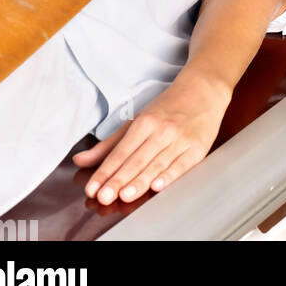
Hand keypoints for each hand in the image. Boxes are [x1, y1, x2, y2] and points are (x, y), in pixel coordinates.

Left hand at [72, 71, 229, 205]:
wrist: (204, 89)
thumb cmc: (169, 107)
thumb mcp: (137, 119)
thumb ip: (109, 144)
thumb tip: (80, 160)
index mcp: (145, 121)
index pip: (121, 151)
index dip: (106, 171)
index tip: (93, 188)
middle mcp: (162, 130)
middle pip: (137, 159)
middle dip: (119, 179)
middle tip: (104, 196)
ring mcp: (180, 139)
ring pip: (157, 164)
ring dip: (140, 181)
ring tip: (125, 195)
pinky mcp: (197, 148)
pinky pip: (182, 164)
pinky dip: (170, 175)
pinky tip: (158, 186)